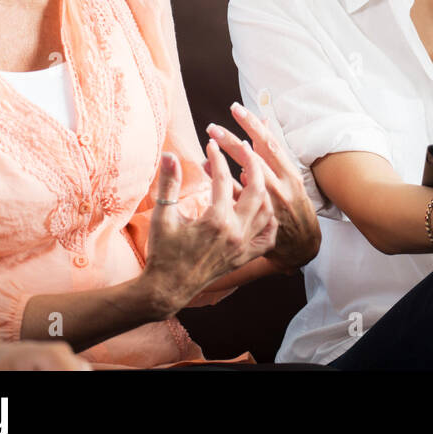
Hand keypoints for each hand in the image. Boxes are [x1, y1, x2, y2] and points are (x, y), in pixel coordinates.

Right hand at [140, 145, 275, 317]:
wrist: (167, 288)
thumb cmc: (162, 252)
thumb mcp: (162, 216)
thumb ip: (169, 184)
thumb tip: (169, 154)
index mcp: (216, 221)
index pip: (223, 180)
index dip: (217, 158)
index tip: (211, 144)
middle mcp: (236, 232)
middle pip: (256, 190)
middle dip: (252, 165)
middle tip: (244, 149)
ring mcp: (243, 246)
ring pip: (267, 211)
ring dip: (262, 190)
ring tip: (251, 174)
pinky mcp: (245, 257)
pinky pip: (268, 237)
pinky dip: (269, 221)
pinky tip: (261, 208)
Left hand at [207, 101, 321, 272]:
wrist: (302, 245)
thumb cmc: (294, 203)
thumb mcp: (290, 175)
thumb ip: (274, 151)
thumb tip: (264, 120)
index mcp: (291, 175)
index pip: (270, 144)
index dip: (253, 125)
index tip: (235, 109)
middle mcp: (280, 189)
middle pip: (254, 159)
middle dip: (233, 141)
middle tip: (213, 128)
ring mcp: (267, 206)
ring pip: (244, 180)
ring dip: (224, 162)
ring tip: (208, 146)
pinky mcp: (254, 221)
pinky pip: (234, 200)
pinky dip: (221, 183)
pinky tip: (206, 170)